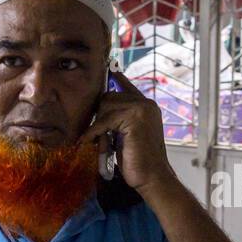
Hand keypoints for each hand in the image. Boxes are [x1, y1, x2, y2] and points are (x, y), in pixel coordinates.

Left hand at [87, 70, 180, 196]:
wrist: (152, 177)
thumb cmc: (137, 161)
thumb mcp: (126, 135)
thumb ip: (118, 120)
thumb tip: (100, 110)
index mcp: (146, 106)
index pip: (126, 85)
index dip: (115, 77)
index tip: (109, 65)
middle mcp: (146, 103)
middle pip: (108, 96)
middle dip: (99, 116)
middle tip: (98, 137)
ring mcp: (142, 109)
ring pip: (105, 106)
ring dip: (98, 126)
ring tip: (101, 144)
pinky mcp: (135, 118)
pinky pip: (104, 120)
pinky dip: (94, 133)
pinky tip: (88, 142)